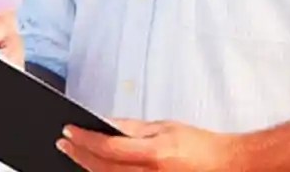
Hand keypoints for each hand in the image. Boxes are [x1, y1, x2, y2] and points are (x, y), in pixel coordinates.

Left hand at [57, 119, 243, 171]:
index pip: (108, 147)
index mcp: (155, 154)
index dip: (84, 139)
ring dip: (88, 167)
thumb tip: (104, 122)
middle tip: (64, 143)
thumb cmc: (199, 146)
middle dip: (79, 154)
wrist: (225, 166)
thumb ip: (132, 127)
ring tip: (75, 153)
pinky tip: (95, 167)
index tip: (68, 131)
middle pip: (102, 168)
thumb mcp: (164, 127)